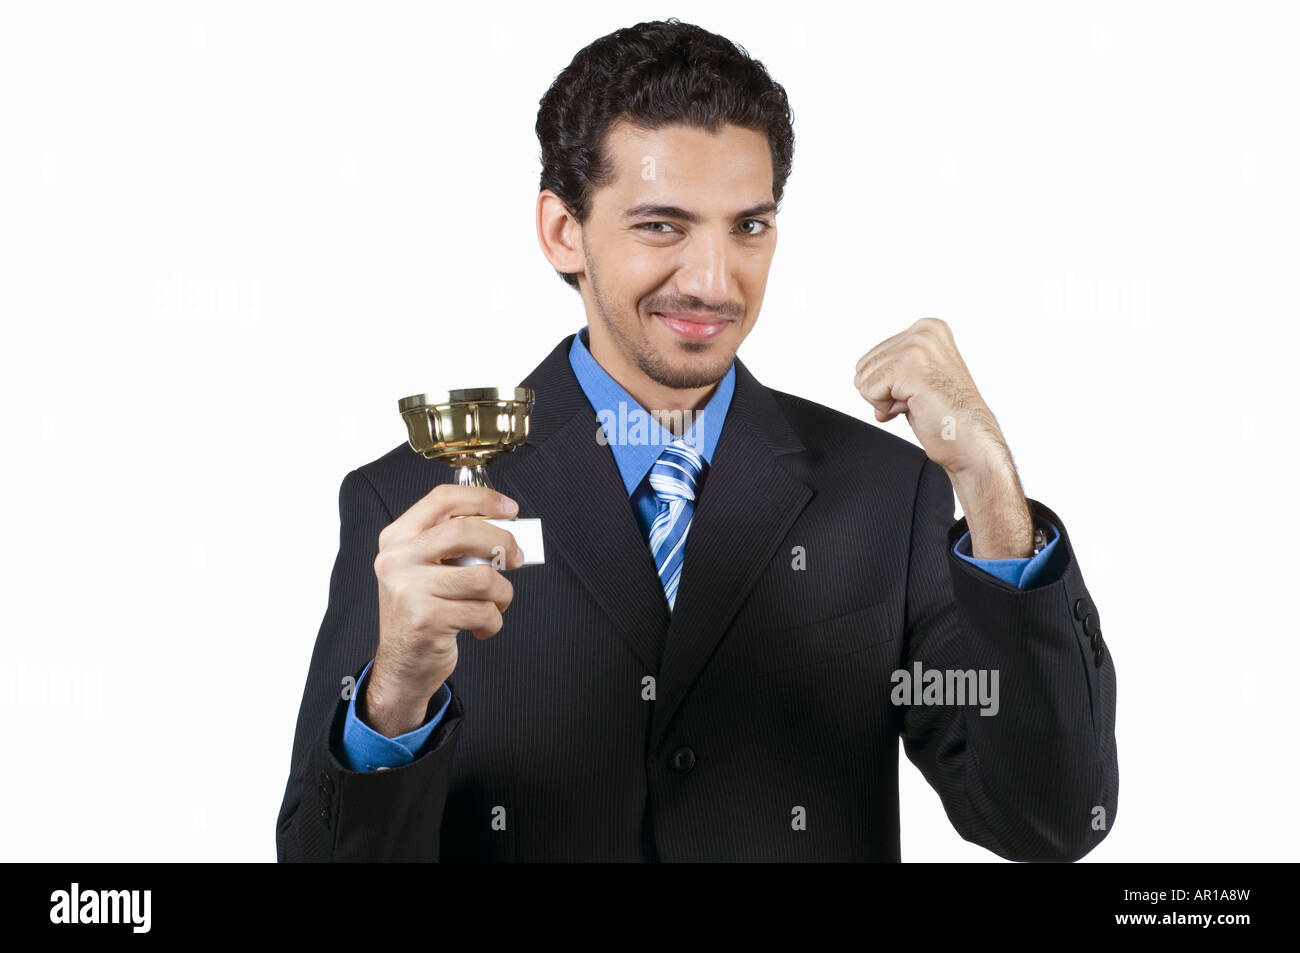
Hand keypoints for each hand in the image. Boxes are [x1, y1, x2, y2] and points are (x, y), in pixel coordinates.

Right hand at [366, 484, 524, 736]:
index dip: (482, 498)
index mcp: (397, 539)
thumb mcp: (426, 570)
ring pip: (482, 577)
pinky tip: (480, 628)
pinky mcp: (426, 620)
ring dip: (502, 594)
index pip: (442, 500)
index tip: (510, 509)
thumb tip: (505, 531)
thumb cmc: (424, 612)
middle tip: (517, 559)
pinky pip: (482, 612)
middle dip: (502, 543)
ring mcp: (409, 590)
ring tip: (495, 605)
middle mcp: (397, 560)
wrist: (401, 667)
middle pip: (464, 531)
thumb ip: (453, 547)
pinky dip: (492, 622)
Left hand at [853, 316, 1006, 477]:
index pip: (871, 357)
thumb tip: (860, 379)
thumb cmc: (948, 416)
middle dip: (885, 392)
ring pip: (864, 379)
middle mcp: (923, 331)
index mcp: (927, 328)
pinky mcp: (910, 367)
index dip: (888, 385)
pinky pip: (868, 391)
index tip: (918, 392)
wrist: (971, 441)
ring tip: (919, 403)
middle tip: (918, 401)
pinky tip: (916, 407)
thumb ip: (890, 372)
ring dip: (887, 401)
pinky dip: (886, 408)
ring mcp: (918, 347)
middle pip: (863, 366)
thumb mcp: (915, 381)